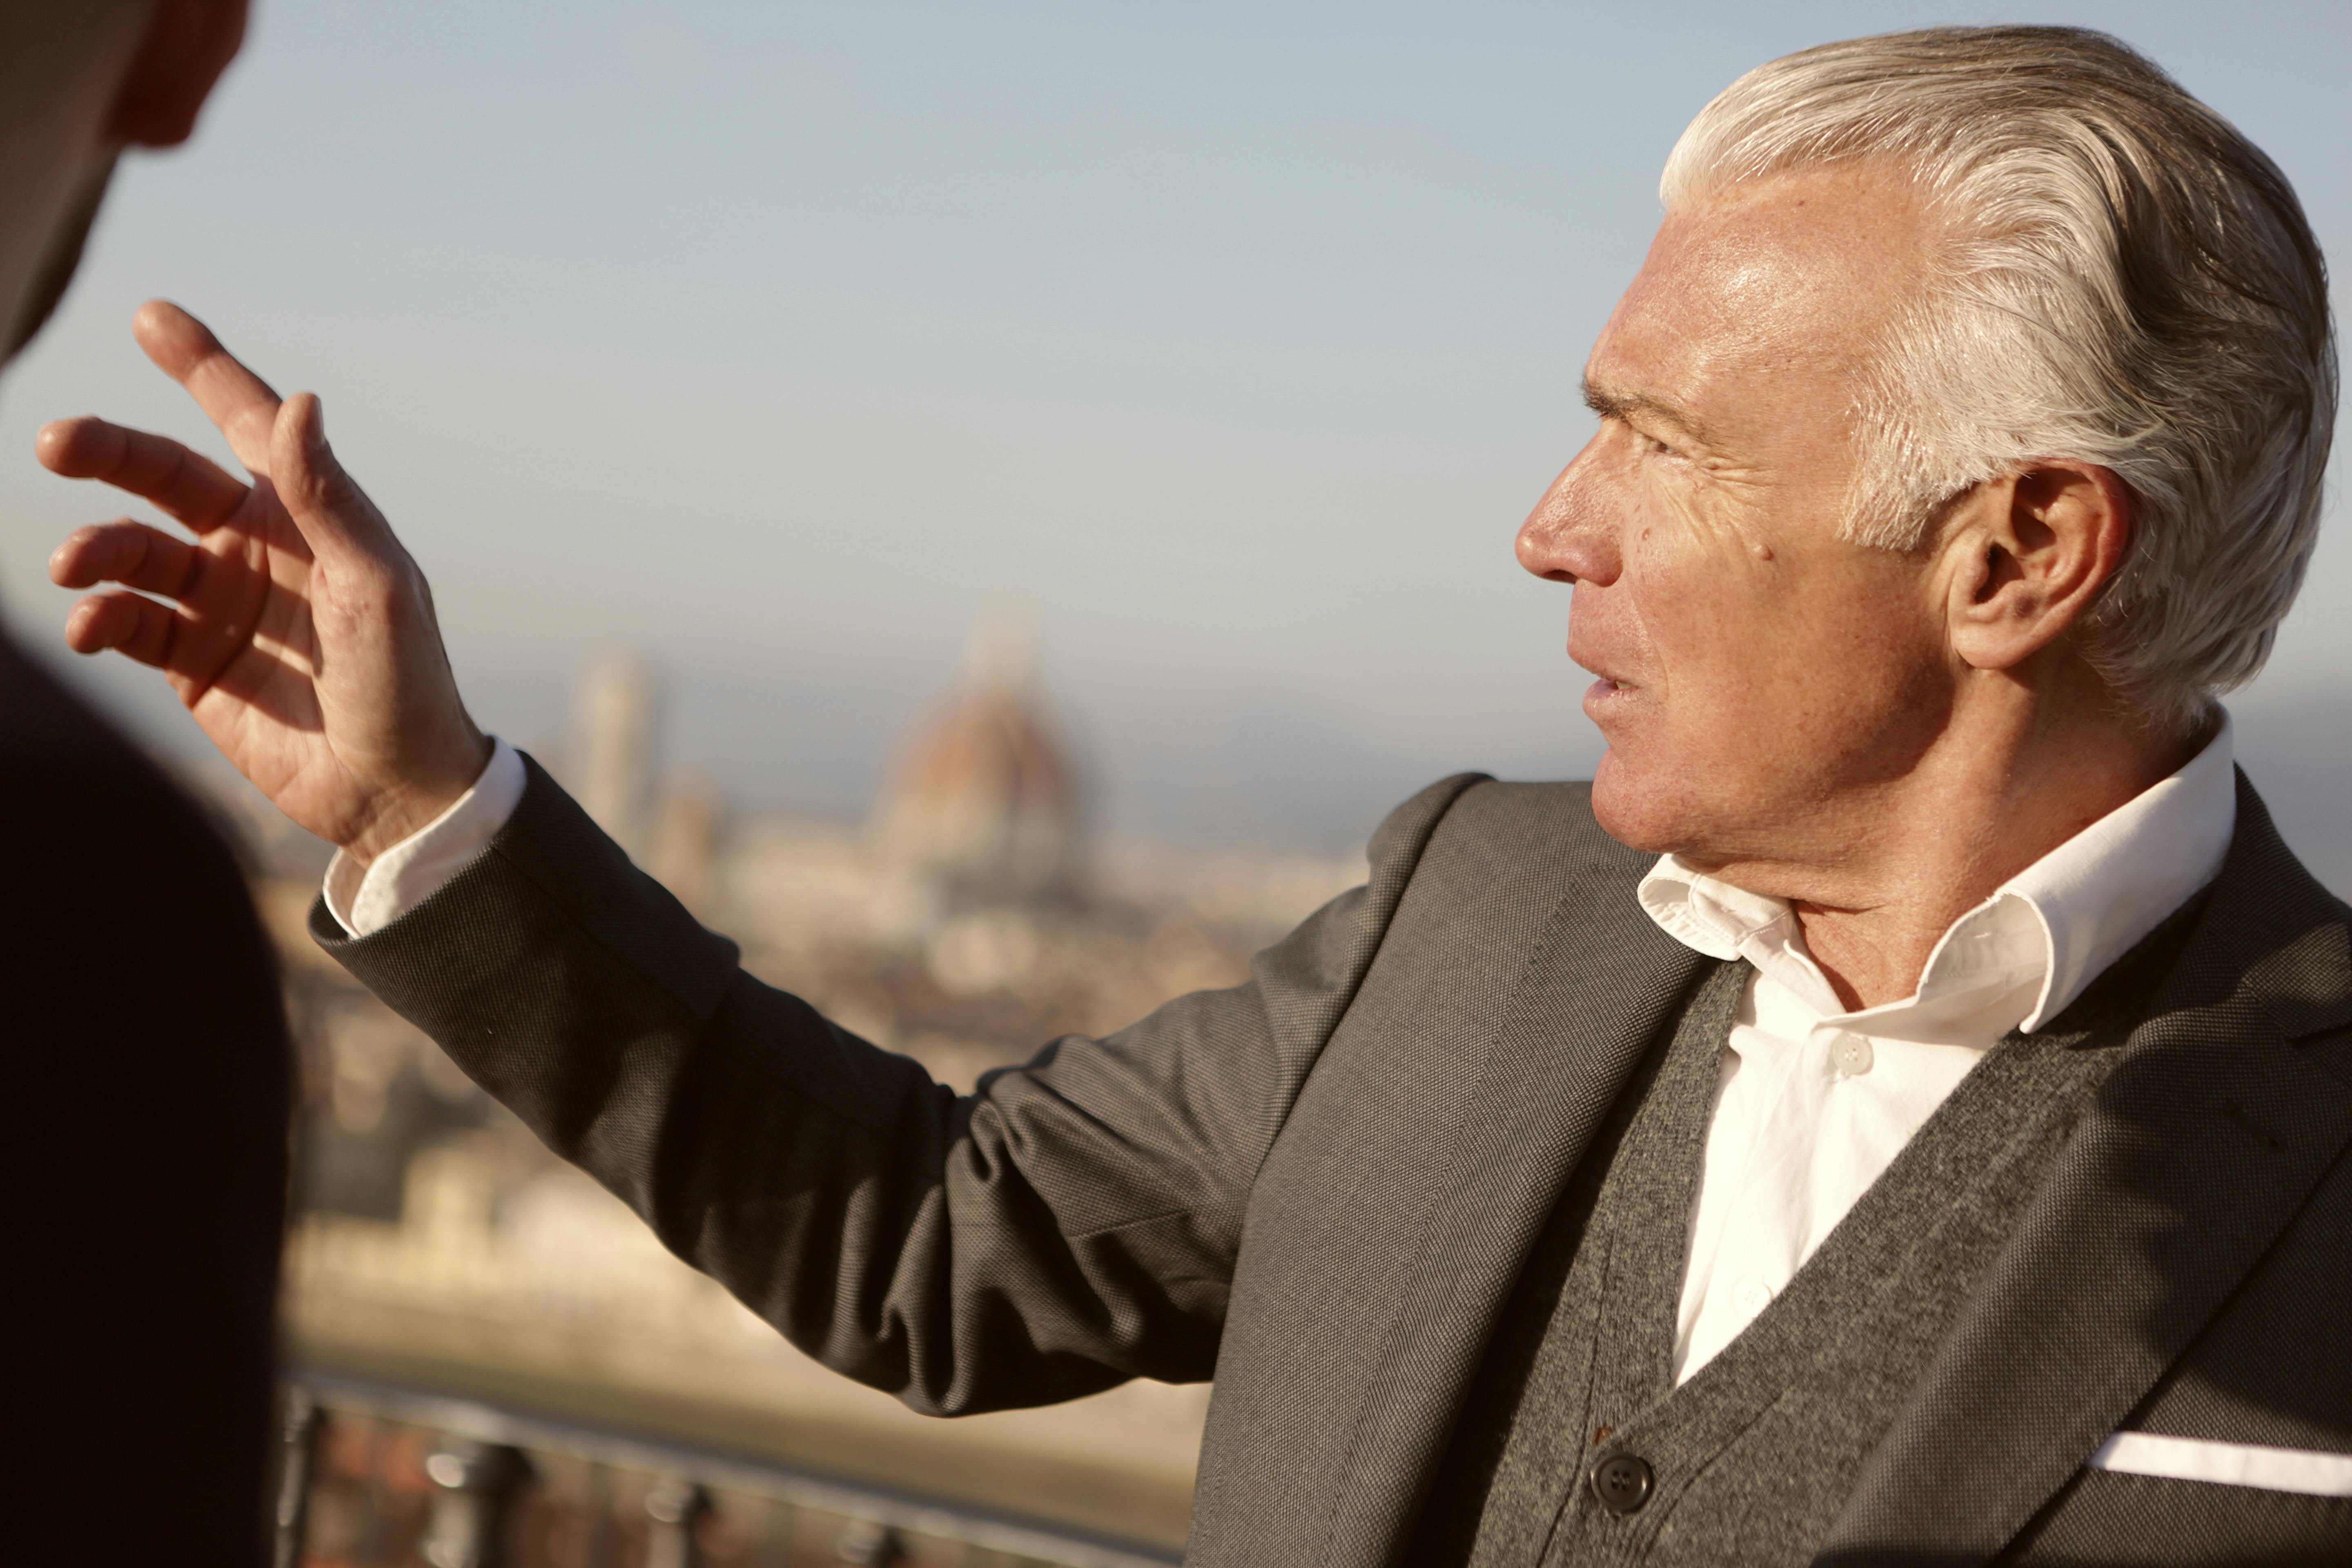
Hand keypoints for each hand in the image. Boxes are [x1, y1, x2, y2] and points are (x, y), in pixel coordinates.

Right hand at [44, 301, 489, 864]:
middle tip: (56, 442)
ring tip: (77, 564)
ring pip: (131, 548)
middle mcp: (257, 546)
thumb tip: (300, 401)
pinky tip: (91, 625)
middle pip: (164, 474)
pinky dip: (100, 616)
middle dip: (108, 452)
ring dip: (95, 546)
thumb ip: (331, 498)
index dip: (202, 366)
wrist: (395, 787)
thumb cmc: (406, 680)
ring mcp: (219, 603)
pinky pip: (127, 621)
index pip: (248, 421)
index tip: (151, 315)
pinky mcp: (191, 662)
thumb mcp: (376, 585)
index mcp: (309, 513)